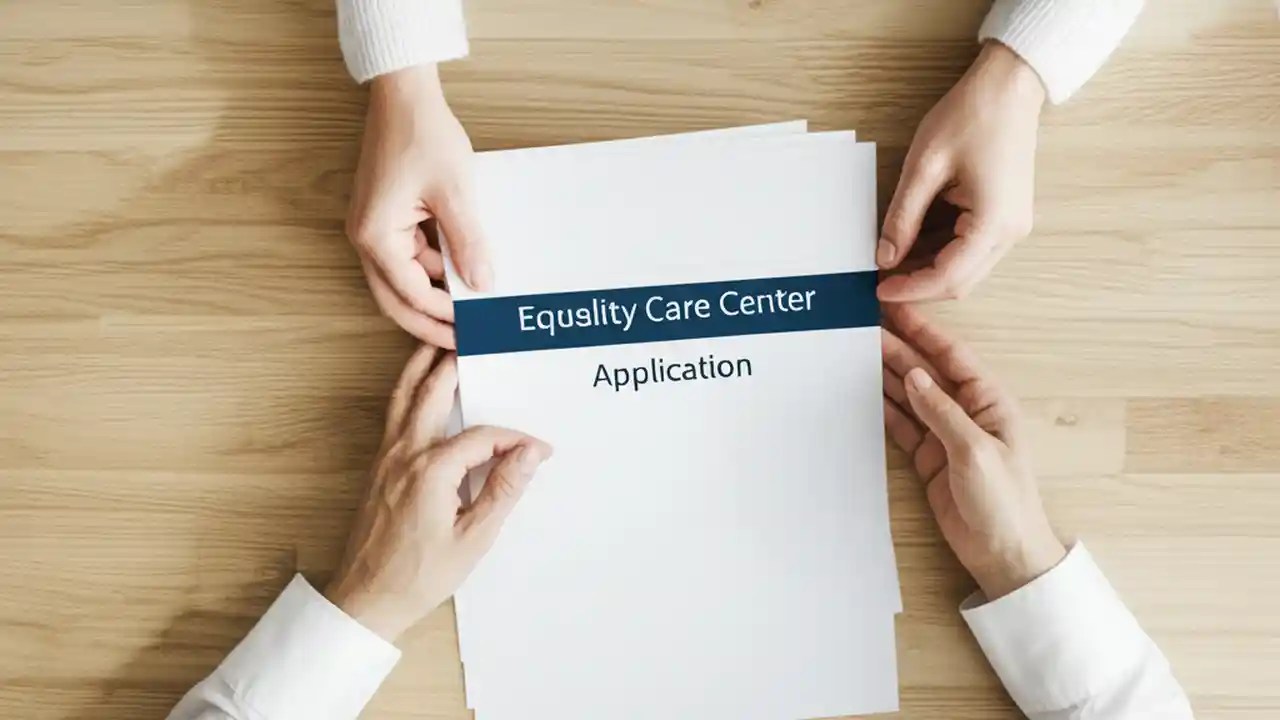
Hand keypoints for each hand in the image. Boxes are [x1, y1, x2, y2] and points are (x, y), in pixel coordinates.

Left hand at [326, 346, 551, 641]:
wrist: (366, 599)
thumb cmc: (419, 575)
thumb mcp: (474, 538)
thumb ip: (504, 489)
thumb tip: (531, 453)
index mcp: (431, 469)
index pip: (484, 436)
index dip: (515, 439)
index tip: (539, 450)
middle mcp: (405, 453)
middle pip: (433, 391)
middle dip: (456, 362)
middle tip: (477, 338)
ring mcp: (386, 457)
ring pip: (404, 395)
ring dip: (423, 366)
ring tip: (439, 342)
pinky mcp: (378, 467)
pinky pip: (394, 414)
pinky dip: (409, 391)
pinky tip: (419, 388)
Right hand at [347, 64, 492, 347]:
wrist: (404, 95)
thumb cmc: (423, 134)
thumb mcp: (456, 192)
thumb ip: (468, 243)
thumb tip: (483, 286)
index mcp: (375, 236)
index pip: (412, 294)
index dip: (445, 316)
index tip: (475, 332)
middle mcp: (366, 238)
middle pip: (397, 300)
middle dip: (431, 323)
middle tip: (465, 343)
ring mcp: (374, 229)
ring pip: (405, 280)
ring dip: (436, 295)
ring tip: (473, 311)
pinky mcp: (387, 219)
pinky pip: (411, 257)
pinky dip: (436, 270)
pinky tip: (463, 274)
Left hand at [877, 42, 1045, 301]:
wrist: (1010, 86)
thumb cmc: (973, 115)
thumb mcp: (924, 166)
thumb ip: (903, 217)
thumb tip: (885, 256)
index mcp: (994, 222)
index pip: (948, 277)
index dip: (910, 289)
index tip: (879, 288)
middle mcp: (1010, 232)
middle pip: (960, 282)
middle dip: (919, 285)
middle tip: (879, 279)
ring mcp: (1012, 226)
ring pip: (966, 269)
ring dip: (929, 270)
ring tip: (891, 261)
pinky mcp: (1006, 217)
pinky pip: (971, 249)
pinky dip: (942, 253)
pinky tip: (913, 244)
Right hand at [881, 304, 1064, 599]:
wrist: (1003, 553)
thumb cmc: (1004, 503)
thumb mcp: (975, 452)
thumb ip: (942, 412)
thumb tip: (916, 376)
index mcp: (990, 403)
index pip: (953, 356)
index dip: (924, 332)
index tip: (897, 310)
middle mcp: (967, 413)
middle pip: (928, 372)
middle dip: (898, 349)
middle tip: (864, 328)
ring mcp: (946, 434)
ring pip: (911, 396)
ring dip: (887, 375)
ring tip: (856, 353)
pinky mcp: (930, 457)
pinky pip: (902, 425)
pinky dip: (884, 409)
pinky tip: (863, 392)